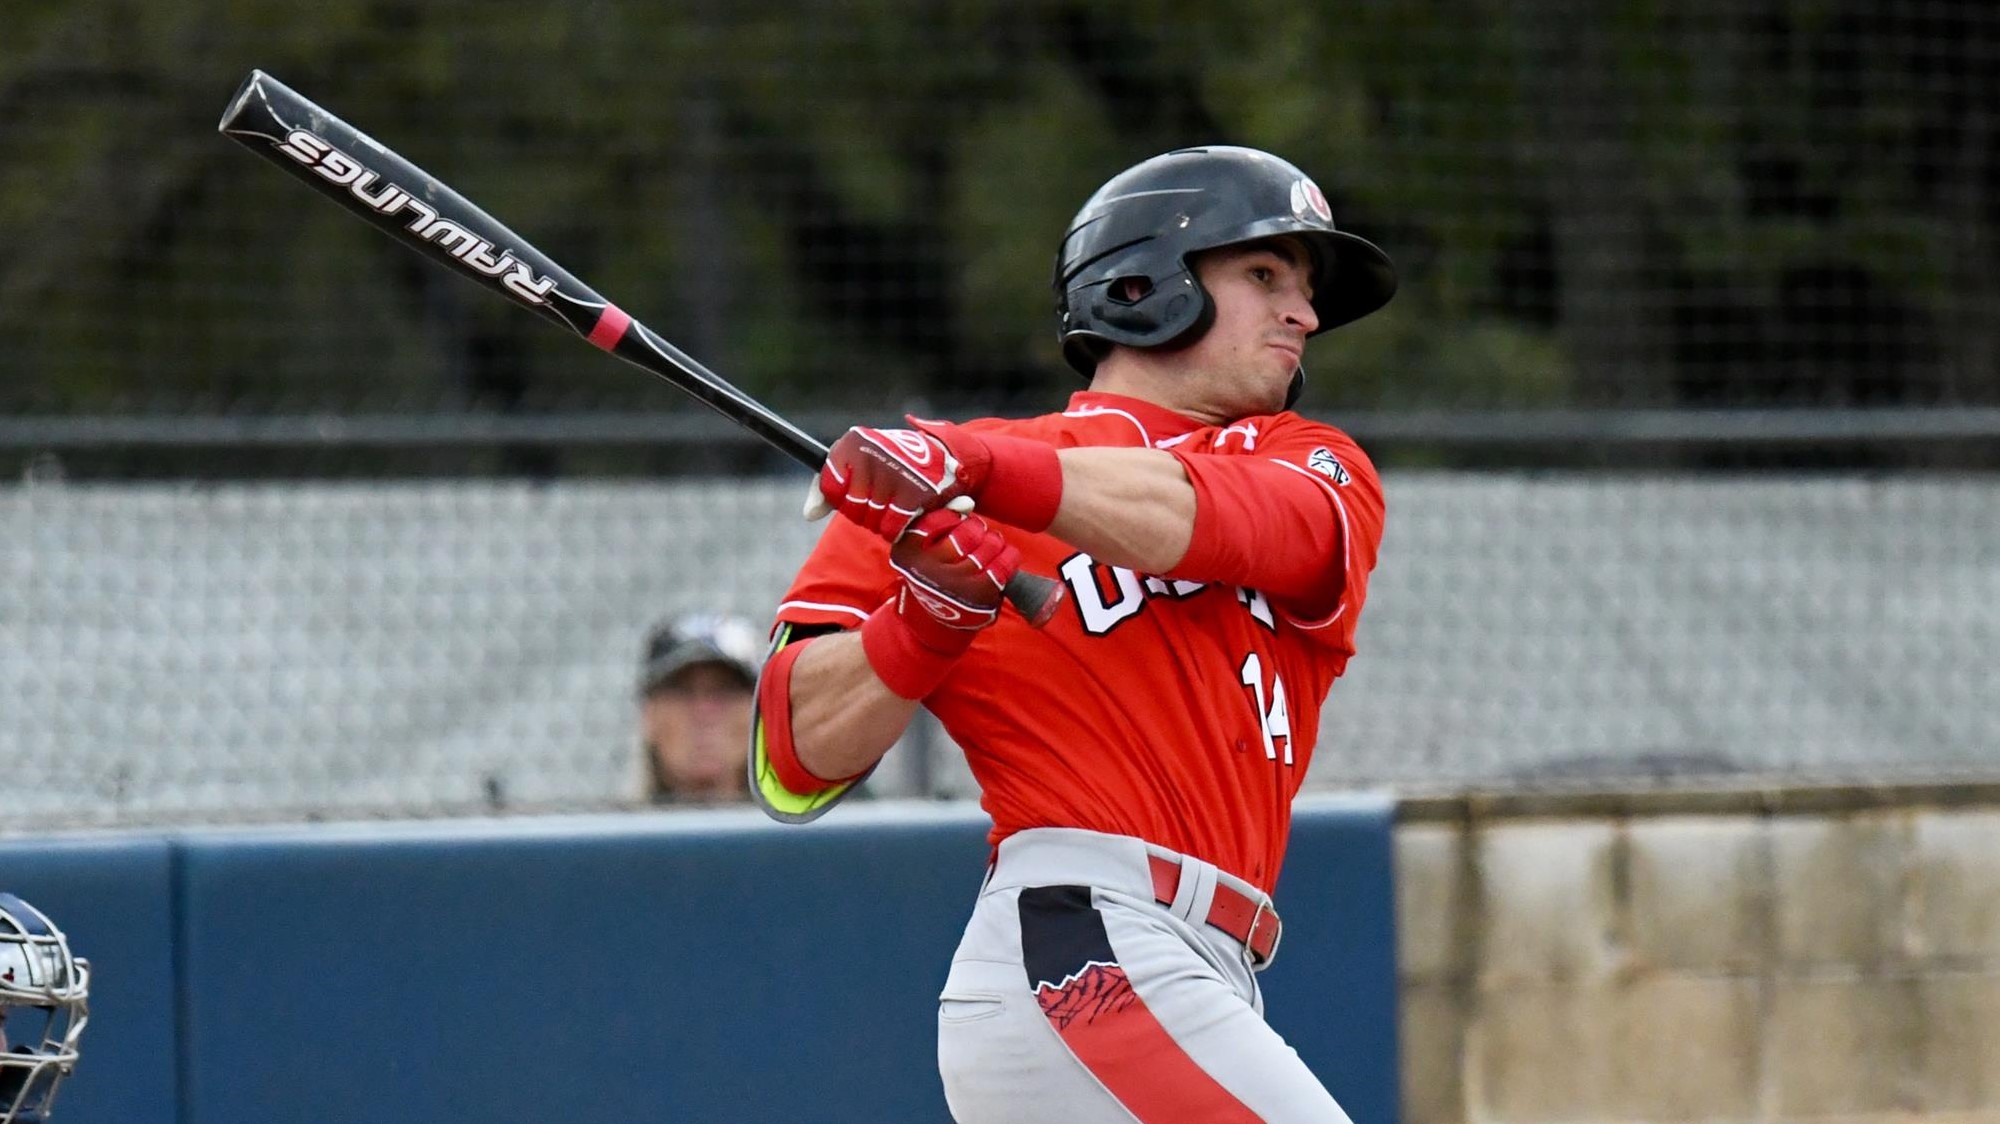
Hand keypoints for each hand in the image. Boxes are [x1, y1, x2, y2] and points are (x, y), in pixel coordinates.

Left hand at [805, 418, 996, 538]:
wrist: (941, 455)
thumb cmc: (889, 463)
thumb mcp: (856, 465)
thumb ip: (827, 488)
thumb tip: (809, 514)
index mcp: (853, 442)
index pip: (830, 490)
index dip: (844, 498)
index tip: (861, 489)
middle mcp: (872, 453)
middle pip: (852, 510)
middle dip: (866, 512)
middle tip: (884, 496)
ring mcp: (895, 472)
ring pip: (872, 521)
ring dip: (883, 521)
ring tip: (897, 502)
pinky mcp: (917, 492)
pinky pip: (893, 528)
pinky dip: (898, 528)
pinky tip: (908, 512)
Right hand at [887, 509, 1019, 640]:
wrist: (939, 618)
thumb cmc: (935, 570)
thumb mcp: (925, 546)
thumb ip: (941, 520)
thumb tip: (966, 502)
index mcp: (908, 552)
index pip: (935, 520)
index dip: (952, 518)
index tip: (954, 525)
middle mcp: (929, 570)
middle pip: (969, 532)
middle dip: (977, 530)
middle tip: (975, 536)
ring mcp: (955, 584)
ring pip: (990, 544)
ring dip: (994, 542)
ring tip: (988, 548)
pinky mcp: (978, 594)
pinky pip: (1004, 562)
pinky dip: (1009, 556)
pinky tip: (1003, 558)